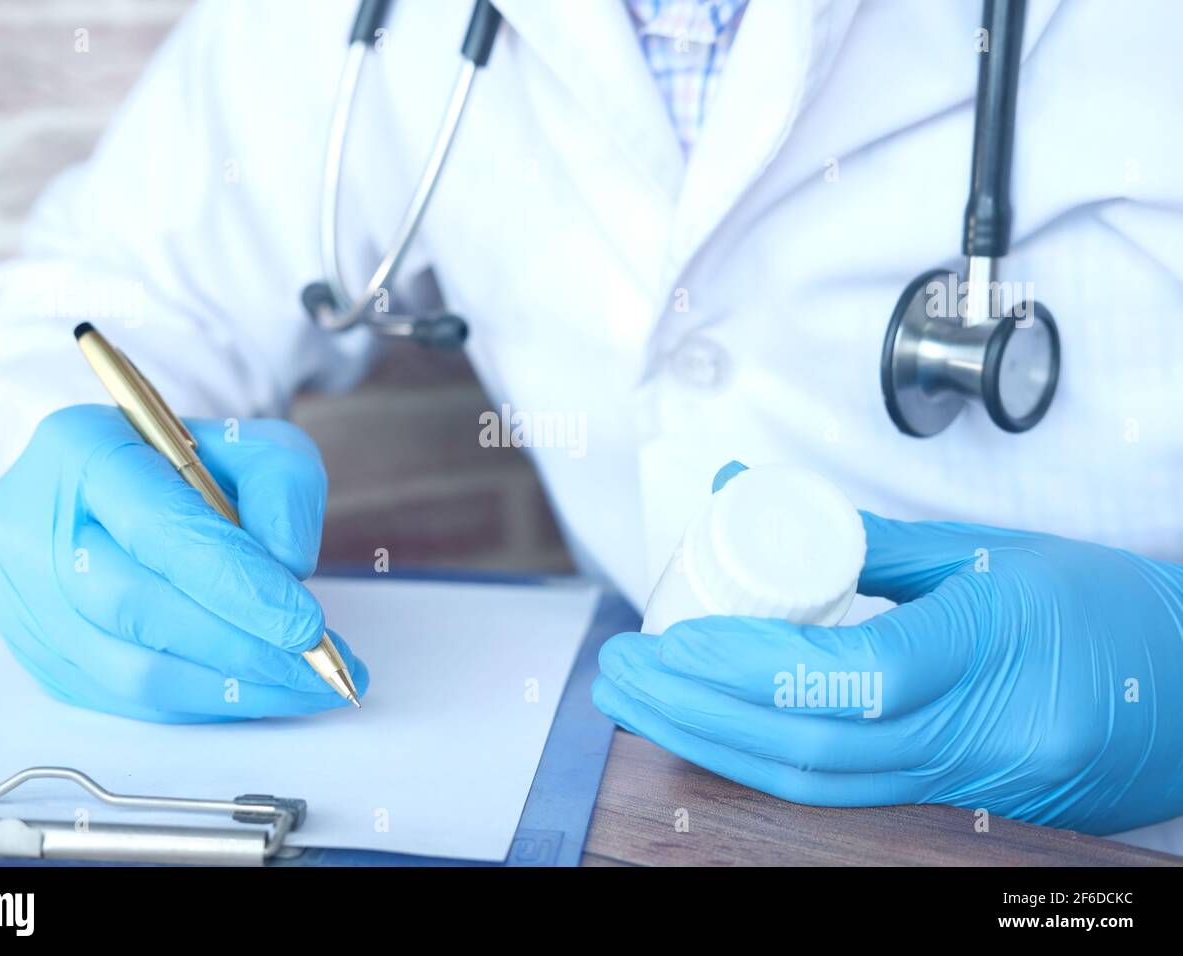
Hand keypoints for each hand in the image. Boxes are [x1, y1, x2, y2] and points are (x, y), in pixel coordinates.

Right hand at [0, 404, 366, 721]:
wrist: (119, 490)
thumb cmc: (189, 466)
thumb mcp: (253, 445)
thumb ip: (282, 487)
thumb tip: (289, 564)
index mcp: (79, 449)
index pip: (157, 527)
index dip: (236, 585)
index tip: (307, 625)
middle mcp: (28, 525)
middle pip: (133, 605)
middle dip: (241, 646)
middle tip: (321, 665)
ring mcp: (23, 599)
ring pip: (128, 669)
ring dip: (231, 689)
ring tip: (306, 686)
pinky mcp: (39, 655)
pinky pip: (125, 700)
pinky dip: (202, 702)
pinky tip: (258, 692)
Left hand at [593, 462, 1182, 833]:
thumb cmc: (1101, 606)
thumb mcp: (989, 552)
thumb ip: (862, 536)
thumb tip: (742, 492)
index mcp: (991, 651)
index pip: (847, 678)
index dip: (740, 665)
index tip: (669, 638)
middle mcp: (980, 737)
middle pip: (808, 747)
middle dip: (694, 713)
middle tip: (622, 671)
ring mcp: (969, 782)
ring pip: (816, 783)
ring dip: (711, 745)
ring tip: (641, 703)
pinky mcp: (956, 803)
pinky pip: (842, 791)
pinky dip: (763, 760)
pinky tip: (709, 731)